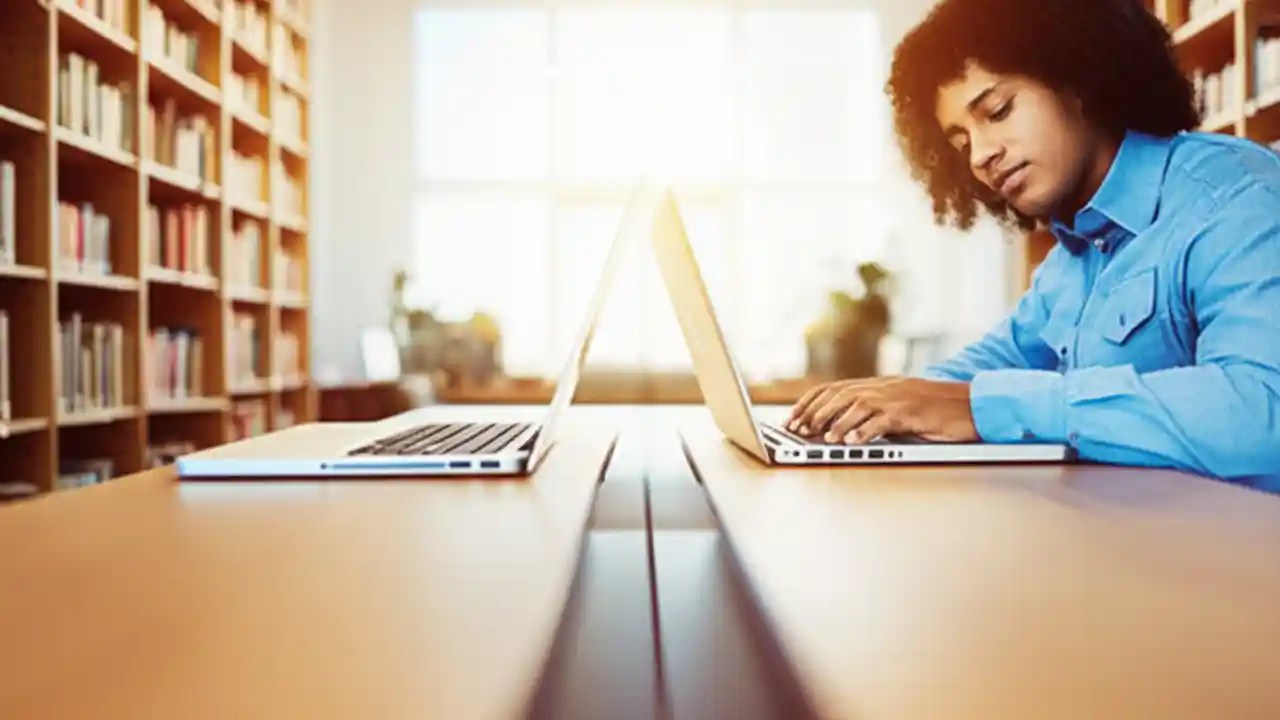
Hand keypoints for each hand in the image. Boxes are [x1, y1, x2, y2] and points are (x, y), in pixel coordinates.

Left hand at [786, 377, 978, 444]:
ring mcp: (897, 398)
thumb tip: (839, 428)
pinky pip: (884, 420)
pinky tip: (854, 442)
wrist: (972, 404)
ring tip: (824, 439)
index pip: (832, 389)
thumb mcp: (898, 406)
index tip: (791, 419)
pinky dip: (866, 431)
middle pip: (839, 395)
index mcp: (876, 385)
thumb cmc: (934, 410)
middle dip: (815, 414)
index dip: (809, 403)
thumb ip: (872, 412)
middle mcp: (883, 388)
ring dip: (838, 423)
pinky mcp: (912, 412)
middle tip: (799, 431)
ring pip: (858, 406)